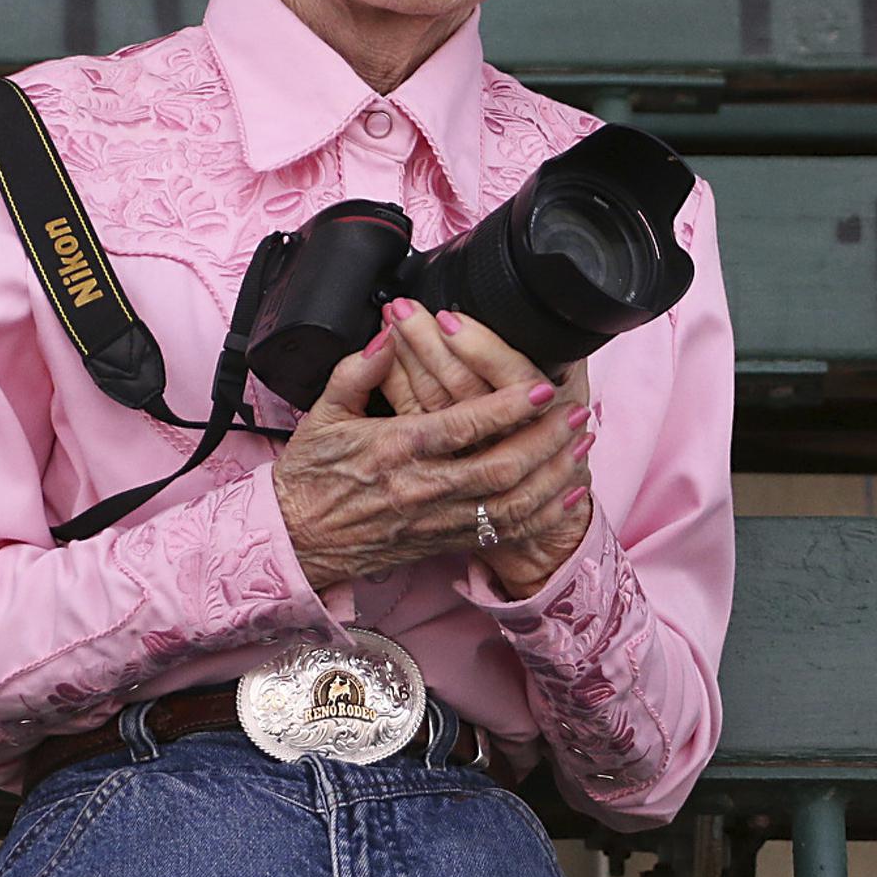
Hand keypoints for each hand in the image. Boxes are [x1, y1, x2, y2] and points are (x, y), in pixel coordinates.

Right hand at [271, 315, 591, 596]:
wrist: (295, 540)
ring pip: (509, 505)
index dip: (507, 407)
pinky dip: (542, 514)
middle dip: (546, 442)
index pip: (461, 426)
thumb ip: (356, 370)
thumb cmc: (310, 476)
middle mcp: (421, 489)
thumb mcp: (322, 413)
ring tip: (581, 447)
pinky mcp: (442, 542)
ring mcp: (435, 521)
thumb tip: (386, 334)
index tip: (540, 387)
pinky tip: (567, 494)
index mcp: (394, 450)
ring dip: (553, 477)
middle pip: (500, 469)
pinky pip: (502, 533)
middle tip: (577, 413)